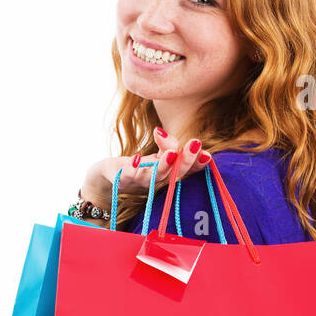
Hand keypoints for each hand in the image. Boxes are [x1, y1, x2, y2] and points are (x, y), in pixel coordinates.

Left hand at [80, 132, 210, 219]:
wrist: (108, 176)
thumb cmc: (138, 165)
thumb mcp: (157, 152)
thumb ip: (166, 143)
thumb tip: (161, 132)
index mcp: (168, 174)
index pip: (187, 170)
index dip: (198, 164)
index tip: (207, 155)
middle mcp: (156, 181)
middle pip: (173, 174)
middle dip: (186, 160)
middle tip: (195, 144)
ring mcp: (138, 183)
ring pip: (154, 177)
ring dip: (164, 165)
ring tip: (172, 152)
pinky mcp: (120, 180)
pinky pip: (126, 177)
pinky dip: (131, 169)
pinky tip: (136, 158)